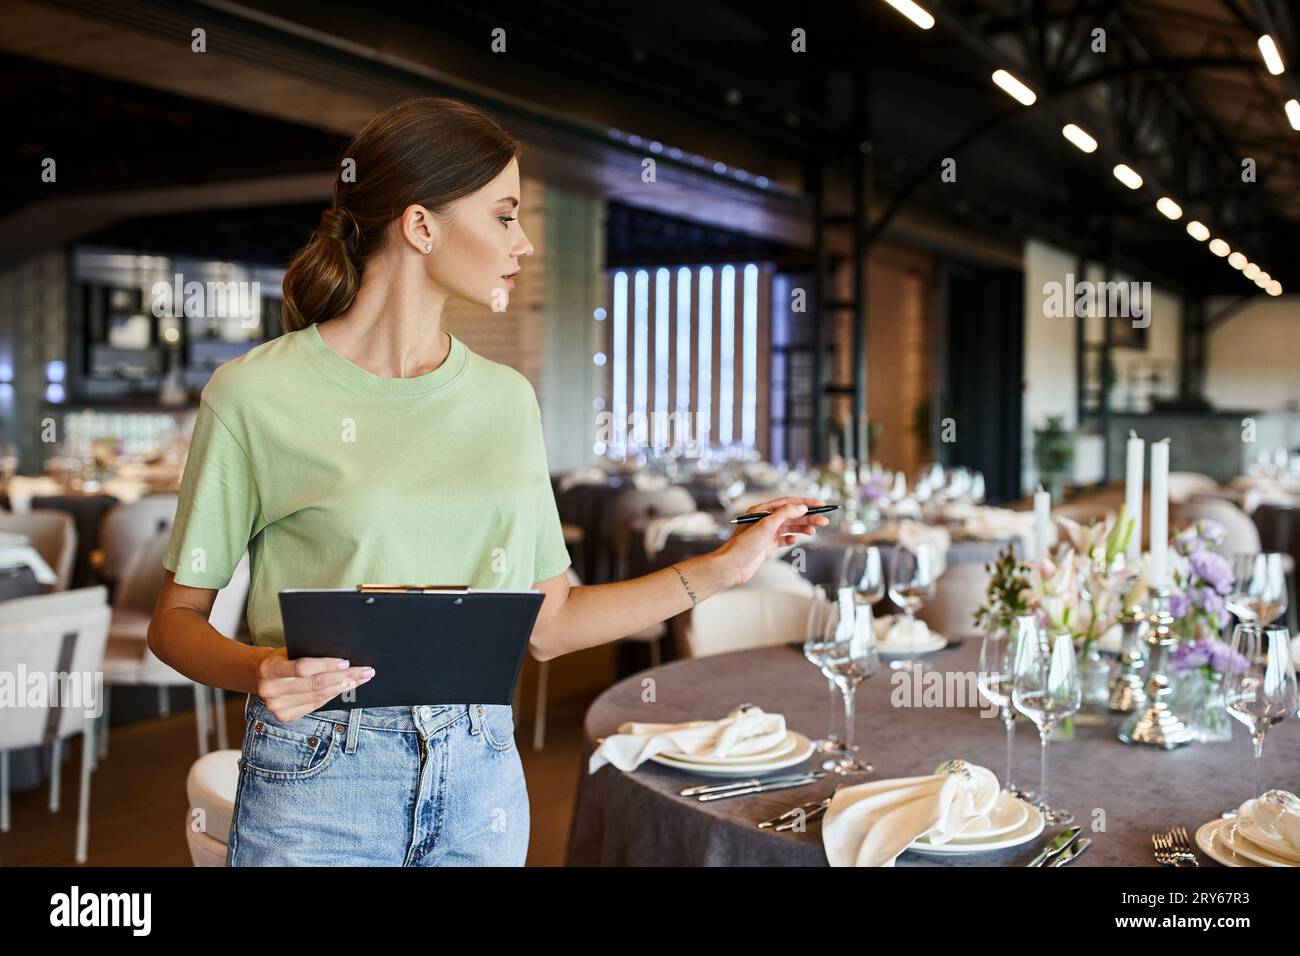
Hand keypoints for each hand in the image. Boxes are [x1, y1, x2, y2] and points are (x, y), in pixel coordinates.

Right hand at [253, 647, 375, 721]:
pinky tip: (344, 688)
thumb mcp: (290, 650)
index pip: (302, 667)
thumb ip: (309, 653)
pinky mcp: (284, 716)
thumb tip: (343, 654)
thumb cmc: (283, 658)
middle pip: (315, 684)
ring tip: (360, 679)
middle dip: (344, 677)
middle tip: (365, 671)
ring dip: (343, 687)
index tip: (346, 662)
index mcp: (270, 668)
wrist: (262, 675)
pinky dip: (332, 696)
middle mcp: (270, 690)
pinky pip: (315, 706)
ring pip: (318, 696)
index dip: (326, 665)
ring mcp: (276, 706)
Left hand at [713, 496, 828, 587]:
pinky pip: (782, 539)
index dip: (805, 503)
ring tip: (814, 530)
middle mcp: (763, 520)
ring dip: (802, 528)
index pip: (788, 503)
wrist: (731, 566)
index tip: (820, 505)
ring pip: (788, 527)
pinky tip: (796, 540)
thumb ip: (785, 514)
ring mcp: (765, 533)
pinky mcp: (765, 546)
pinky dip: (791, 539)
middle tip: (823, 521)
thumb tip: (802, 507)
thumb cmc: (743, 545)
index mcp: (761, 510)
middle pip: (791, 515)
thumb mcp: (766, 525)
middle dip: (808, 517)